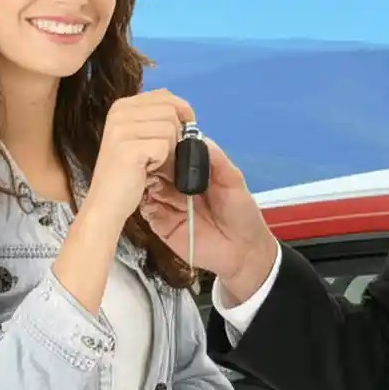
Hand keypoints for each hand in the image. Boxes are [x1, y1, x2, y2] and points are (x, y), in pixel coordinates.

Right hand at [83, 89, 194, 227]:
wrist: (105, 205)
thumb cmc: (125, 175)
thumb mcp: (137, 139)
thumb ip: (155, 121)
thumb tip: (185, 114)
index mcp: (121, 107)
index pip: (164, 95)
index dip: (181, 110)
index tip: (186, 127)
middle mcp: (119, 113)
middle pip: (170, 110)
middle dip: (177, 134)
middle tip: (166, 156)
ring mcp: (122, 129)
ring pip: (171, 128)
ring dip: (171, 151)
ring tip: (155, 166)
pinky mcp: (129, 148)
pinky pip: (165, 145)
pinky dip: (165, 162)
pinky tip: (149, 172)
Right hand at [141, 136, 275, 290]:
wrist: (243, 251)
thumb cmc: (242, 213)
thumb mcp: (233, 180)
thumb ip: (216, 160)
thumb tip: (198, 138)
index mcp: (192, 173)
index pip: (172, 154)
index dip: (165, 146)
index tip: (159, 140)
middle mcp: (176, 186)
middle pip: (155, 168)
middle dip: (151, 162)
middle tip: (151, 159)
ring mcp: (166, 204)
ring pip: (146, 187)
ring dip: (146, 181)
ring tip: (150, 177)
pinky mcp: (160, 224)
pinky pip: (147, 210)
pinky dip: (146, 202)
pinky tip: (149, 197)